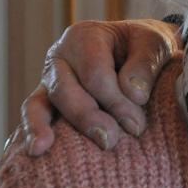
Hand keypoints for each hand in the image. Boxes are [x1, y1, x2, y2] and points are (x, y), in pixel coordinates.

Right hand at [21, 19, 180, 155]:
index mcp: (86, 37)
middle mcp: (61, 57)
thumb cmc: (147, 46)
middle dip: (87, 117)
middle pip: (65, 90)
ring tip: (41, 148)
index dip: (115, 102)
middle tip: (110, 141)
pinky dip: (32, 131)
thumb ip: (146, 65)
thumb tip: (134, 94)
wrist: (141, 50)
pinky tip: (34, 150)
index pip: (95, 74)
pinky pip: (35, 115)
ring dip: (42, 127)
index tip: (137, 125)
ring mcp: (50, 80)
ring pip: (39, 103)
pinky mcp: (49, 102)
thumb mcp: (155, 44)